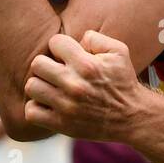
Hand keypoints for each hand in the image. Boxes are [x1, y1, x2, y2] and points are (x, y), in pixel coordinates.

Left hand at [23, 30, 149, 141]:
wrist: (132, 117)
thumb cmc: (123, 81)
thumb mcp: (119, 52)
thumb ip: (96, 38)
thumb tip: (76, 39)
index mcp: (87, 65)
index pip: (54, 43)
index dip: (60, 47)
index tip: (67, 56)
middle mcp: (74, 85)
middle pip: (37, 64)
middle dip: (46, 64)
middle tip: (56, 71)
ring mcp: (66, 106)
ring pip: (31, 86)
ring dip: (40, 85)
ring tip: (51, 87)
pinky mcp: (61, 124)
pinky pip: (31, 112)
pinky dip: (36, 107)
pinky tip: (48, 104)